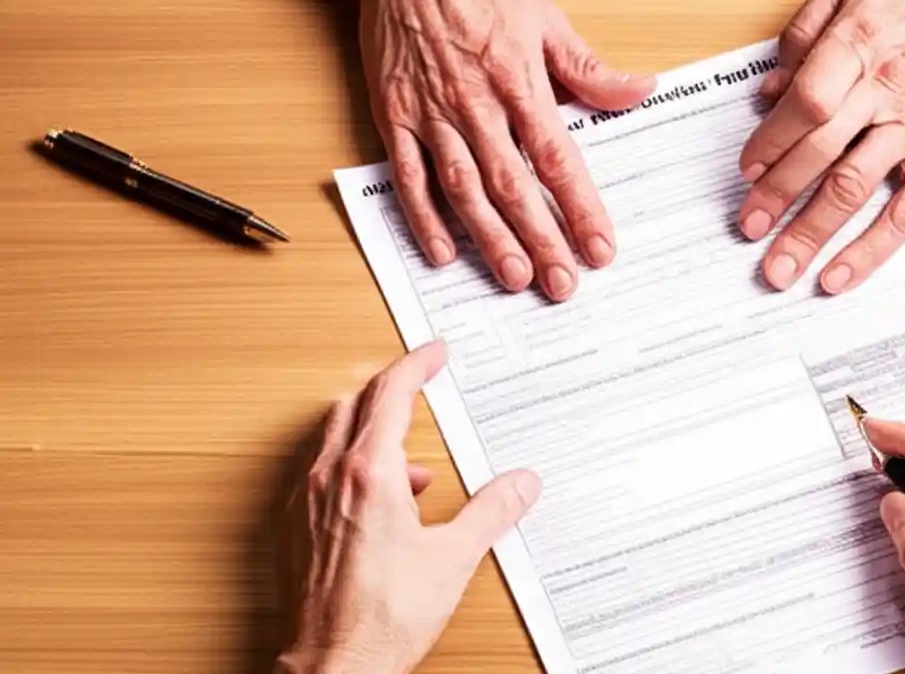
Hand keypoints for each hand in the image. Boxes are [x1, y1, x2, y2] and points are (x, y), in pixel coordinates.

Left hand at [274, 341, 541, 673]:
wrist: (332, 666)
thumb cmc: (382, 619)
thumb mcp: (453, 559)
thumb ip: (491, 511)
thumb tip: (520, 483)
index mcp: (370, 473)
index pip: (392, 394)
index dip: (417, 366)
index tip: (434, 353)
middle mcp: (329, 478)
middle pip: (356, 403)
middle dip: (391, 388)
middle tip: (419, 386)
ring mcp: (305, 500)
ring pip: (332, 435)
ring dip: (370, 430)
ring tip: (411, 464)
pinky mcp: (293, 526)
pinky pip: (319, 471)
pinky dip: (350, 465)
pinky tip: (379, 503)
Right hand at [355, 0, 654, 301]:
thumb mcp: (545, 21)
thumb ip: (589, 69)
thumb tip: (640, 90)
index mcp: (519, 85)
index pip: (558, 160)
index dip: (580, 209)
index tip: (599, 249)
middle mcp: (476, 107)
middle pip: (514, 186)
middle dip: (541, 239)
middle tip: (561, 285)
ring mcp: (433, 116)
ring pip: (464, 189)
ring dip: (489, 238)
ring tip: (513, 278)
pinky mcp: (396, 118)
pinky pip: (410, 176)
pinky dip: (423, 216)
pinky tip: (443, 252)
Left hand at [738, 0, 904, 293]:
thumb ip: (802, 34)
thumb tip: (769, 90)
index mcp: (858, 43)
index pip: (804, 105)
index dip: (770, 142)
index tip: (746, 169)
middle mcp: (887, 88)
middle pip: (820, 154)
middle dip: (777, 198)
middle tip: (748, 229)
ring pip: (856, 188)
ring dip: (812, 233)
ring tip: (781, 269)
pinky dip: (872, 248)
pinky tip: (841, 274)